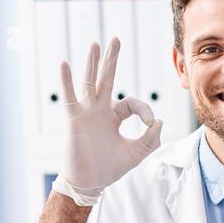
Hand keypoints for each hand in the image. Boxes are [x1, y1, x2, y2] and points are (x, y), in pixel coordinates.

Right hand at [57, 39, 162, 200]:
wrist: (89, 182)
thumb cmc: (109, 168)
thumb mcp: (136, 154)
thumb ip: (150, 140)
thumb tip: (158, 121)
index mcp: (114, 117)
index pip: (132, 103)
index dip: (144, 110)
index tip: (150, 124)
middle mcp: (100, 110)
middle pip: (107, 79)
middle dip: (112, 60)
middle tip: (116, 39)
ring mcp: (86, 112)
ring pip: (90, 83)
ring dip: (93, 64)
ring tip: (96, 44)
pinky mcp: (74, 119)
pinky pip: (69, 96)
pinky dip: (66, 80)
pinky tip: (64, 64)